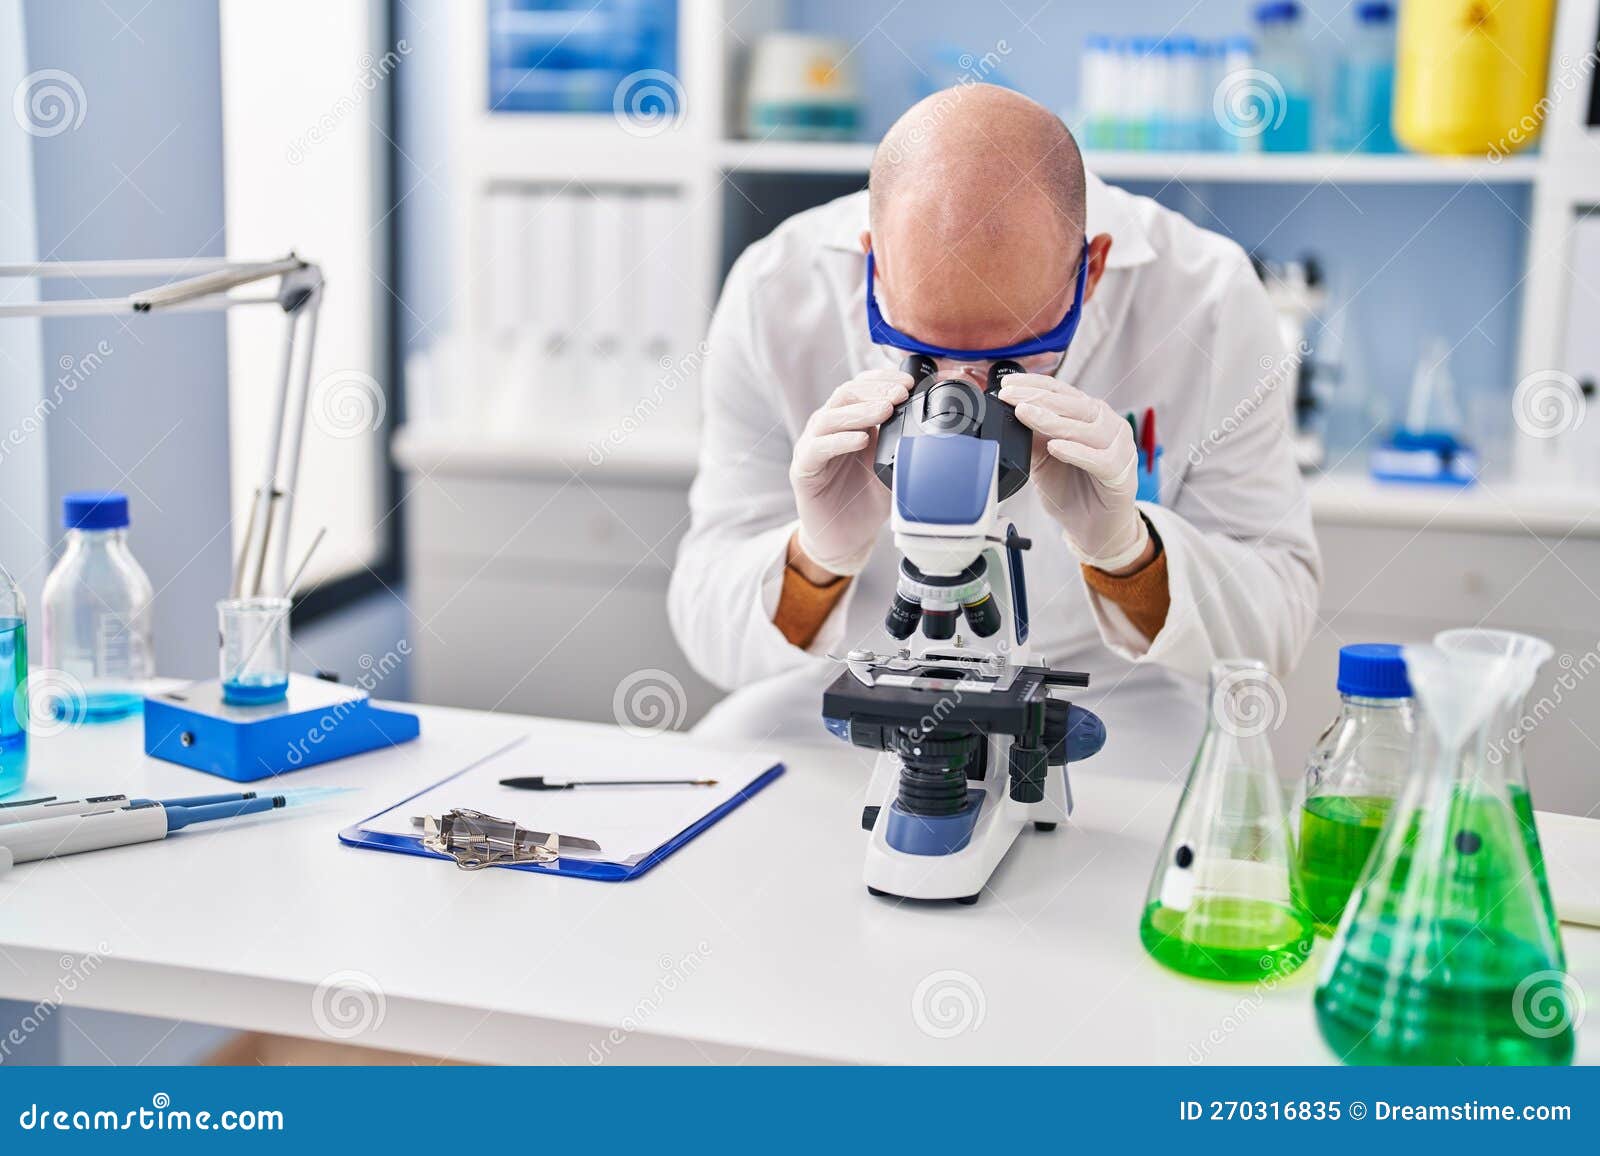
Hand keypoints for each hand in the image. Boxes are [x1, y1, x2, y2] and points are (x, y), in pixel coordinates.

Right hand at [789, 368, 910, 577]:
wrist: (845, 538)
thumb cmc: (866, 499)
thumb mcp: (893, 467)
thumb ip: (904, 446)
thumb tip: (935, 431)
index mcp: (849, 421)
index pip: (862, 386)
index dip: (883, 379)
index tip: (909, 382)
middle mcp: (828, 427)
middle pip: (846, 394)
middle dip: (875, 390)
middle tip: (899, 394)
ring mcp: (812, 445)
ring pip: (830, 416)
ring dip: (860, 411)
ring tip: (885, 410)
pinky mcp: (803, 468)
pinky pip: (818, 448)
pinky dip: (839, 440)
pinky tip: (861, 440)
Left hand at [996, 373, 1151, 573]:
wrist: (1091, 528)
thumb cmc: (1071, 490)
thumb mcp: (1042, 460)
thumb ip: (1031, 437)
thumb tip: (1009, 415)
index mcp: (1090, 416)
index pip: (1062, 392)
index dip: (1035, 385)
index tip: (1007, 385)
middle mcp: (1108, 425)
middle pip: (1074, 404)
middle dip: (1038, 398)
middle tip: (1011, 397)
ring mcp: (1119, 447)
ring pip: (1087, 428)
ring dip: (1054, 421)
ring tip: (1027, 415)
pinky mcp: (1121, 473)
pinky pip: (1099, 459)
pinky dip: (1076, 451)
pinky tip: (1055, 447)